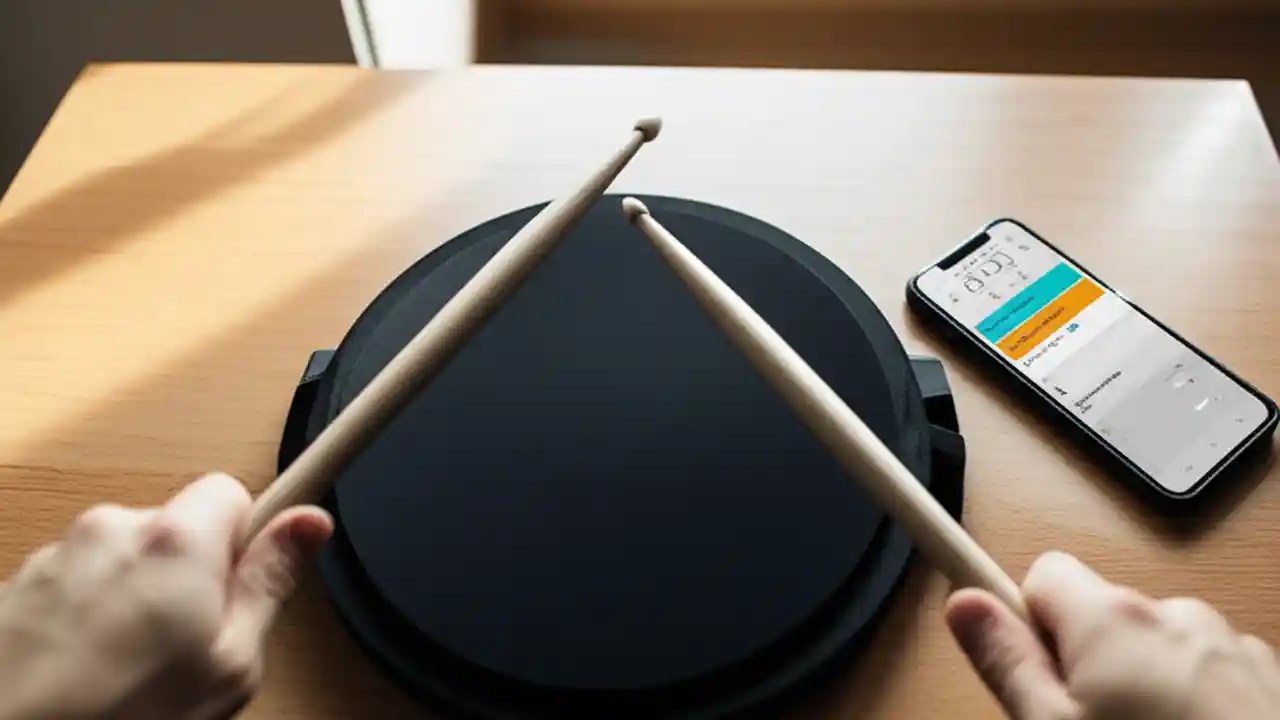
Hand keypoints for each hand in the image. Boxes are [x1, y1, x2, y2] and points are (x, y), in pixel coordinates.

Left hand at [0, 473, 332, 719]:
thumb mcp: (228, 666)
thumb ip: (269, 584)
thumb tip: (308, 523)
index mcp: (175, 542)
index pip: (231, 492)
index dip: (243, 540)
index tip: (247, 574)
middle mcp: (111, 530)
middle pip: (173, 530)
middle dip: (186, 577)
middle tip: (186, 647)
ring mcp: (55, 556)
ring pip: (120, 560)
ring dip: (130, 599)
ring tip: (126, 669)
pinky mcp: (15, 587)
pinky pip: (72, 585)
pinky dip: (82, 617)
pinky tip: (82, 671)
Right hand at [946, 552, 1278, 719]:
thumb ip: (1008, 664)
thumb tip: (964, 605)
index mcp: (1112, 620)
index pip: (1039, 573)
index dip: (1016, 612)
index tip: (982, 610)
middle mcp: (1173, 614)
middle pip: (1097, 615)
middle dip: (1082, 662)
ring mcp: (1228, 644)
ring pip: (1154, 646)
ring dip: (1142, 684)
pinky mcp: (1266, 676)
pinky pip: (1206, 668)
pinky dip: (1193, 698)